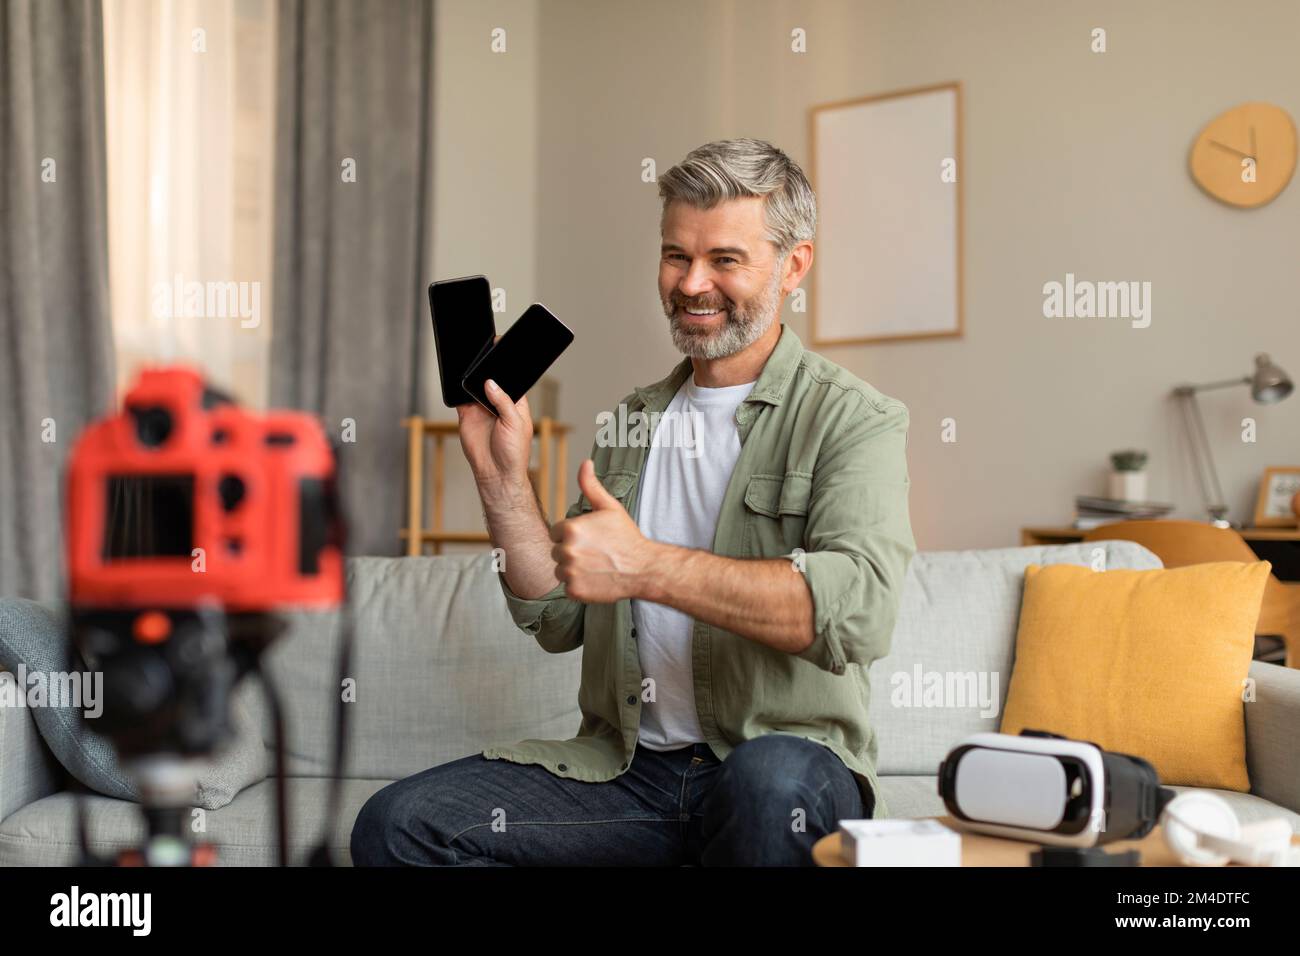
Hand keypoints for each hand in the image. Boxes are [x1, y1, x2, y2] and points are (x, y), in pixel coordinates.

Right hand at [456, 337, 533, 491]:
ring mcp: (481, 408)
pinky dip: (458, 390)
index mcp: (516, 403)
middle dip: (487, 368)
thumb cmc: (514, 452)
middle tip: (483, 353)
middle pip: (491, 379)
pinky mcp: (466, 415)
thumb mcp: (515, 423)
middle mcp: (498, 403)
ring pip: (474, 386)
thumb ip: (503, 401)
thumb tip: (490, 382)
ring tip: (469, 362)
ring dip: (471, 377)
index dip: (508, 365)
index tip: (502, 349)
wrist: (496, 473)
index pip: (512, 379)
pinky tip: (457, 381)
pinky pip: (460, 398)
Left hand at [550, 459, 656, 602]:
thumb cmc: (627, 537)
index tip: (590, 540)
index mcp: (571, 529)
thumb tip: (585, 463)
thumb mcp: (610, 507)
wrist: (644, 568)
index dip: (572, 536)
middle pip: (556, 552)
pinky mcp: (574, 591)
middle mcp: (567, 551)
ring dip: (573, 570)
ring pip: (560, 570)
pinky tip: (596, 579)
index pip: (557, 532)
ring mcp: (570, 572)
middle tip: (595, 554)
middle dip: (572, 553)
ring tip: (595, 566)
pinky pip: (568, 587)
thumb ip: (591, 486)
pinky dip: (579, 586)